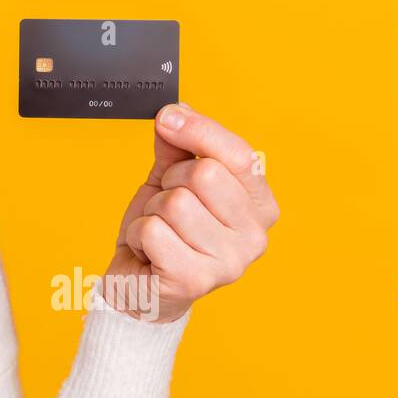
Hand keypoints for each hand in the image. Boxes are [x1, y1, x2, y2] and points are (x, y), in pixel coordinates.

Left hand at [103, 102, 279, 323]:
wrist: (138, 285)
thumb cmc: (163, 232)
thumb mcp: (170, 180)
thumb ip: (178, 145)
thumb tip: (176, 112)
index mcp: (260, 206)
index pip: (239, 154)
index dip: (198, 130)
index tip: (167, 119)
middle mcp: (255, 236)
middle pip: (204, 174)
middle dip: (170, 183)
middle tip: (166, 206)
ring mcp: (229, 263)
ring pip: (175, 203)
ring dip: (152, 212)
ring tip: (159, 232)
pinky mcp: (195, 280)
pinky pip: (153, 230)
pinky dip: (138, 235)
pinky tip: (149, 251)